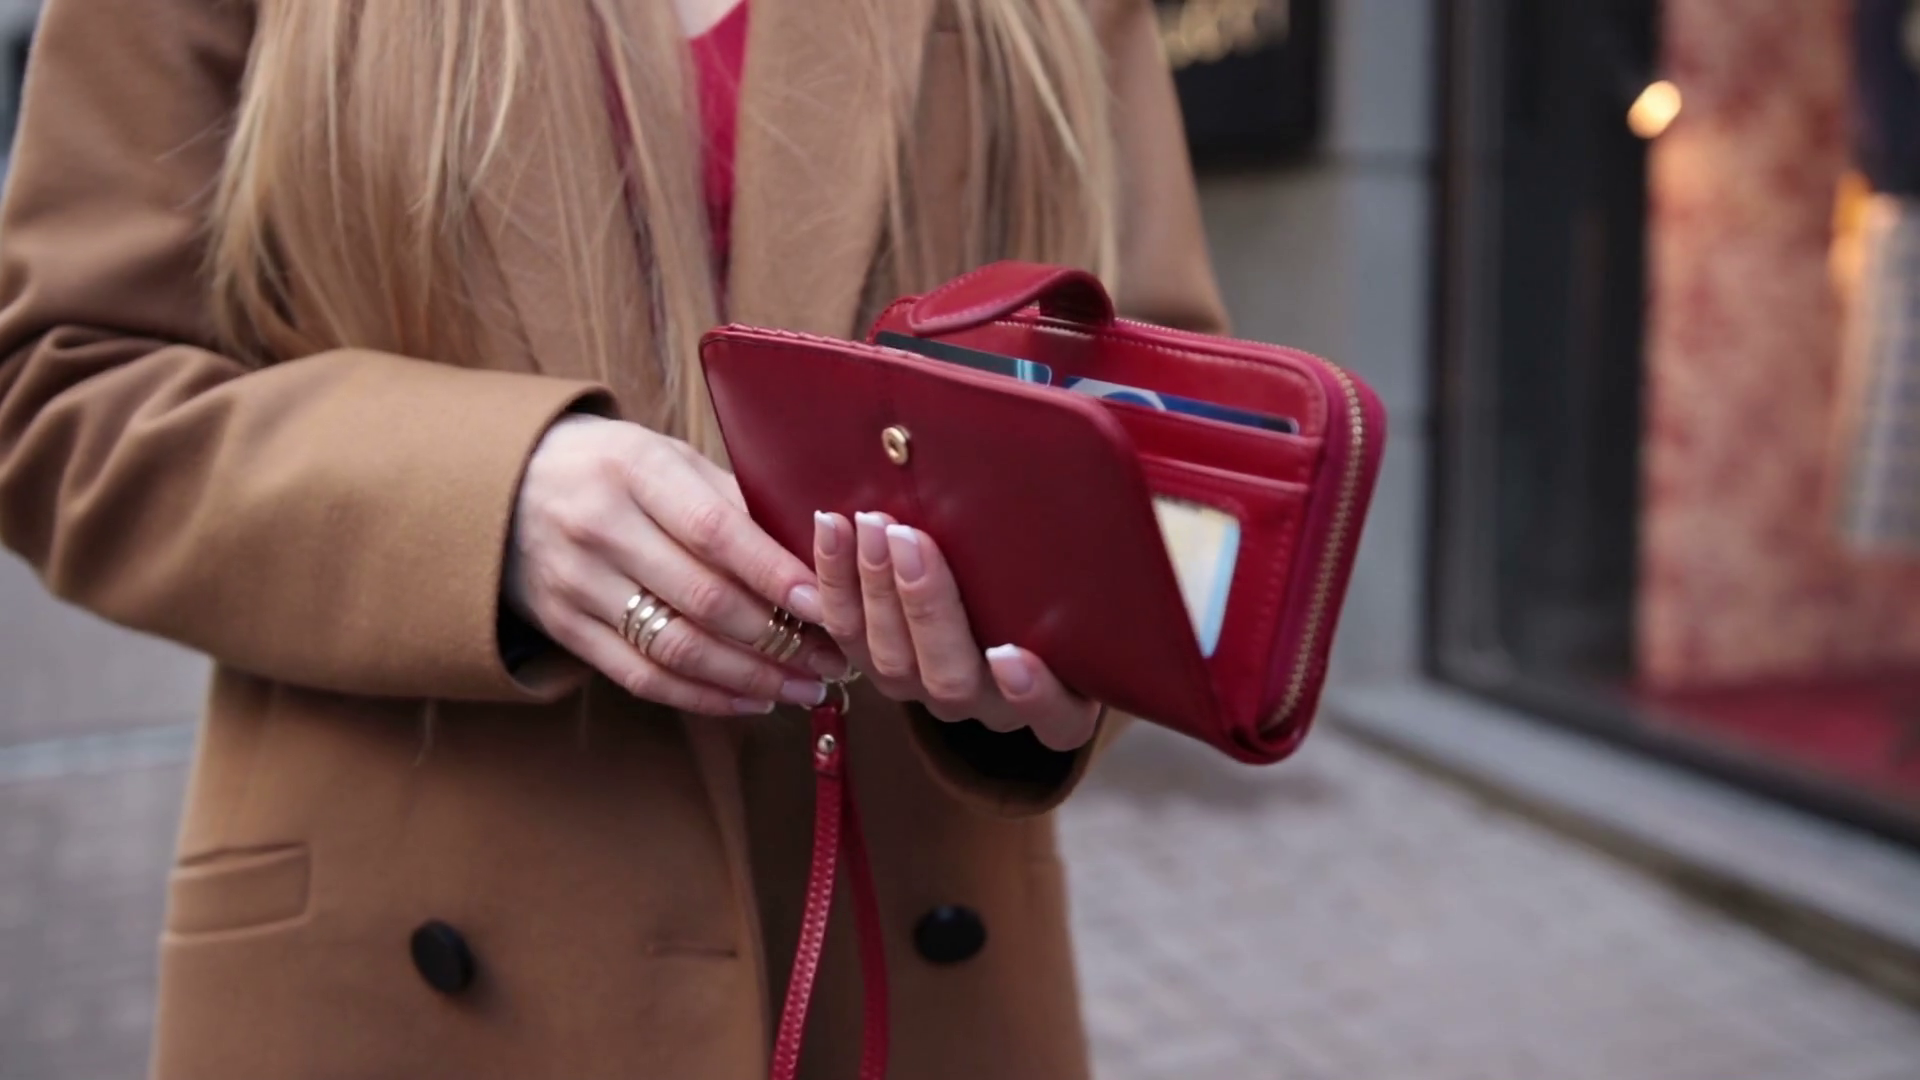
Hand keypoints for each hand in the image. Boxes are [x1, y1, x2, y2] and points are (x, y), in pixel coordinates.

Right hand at [505, 415, 846, 713]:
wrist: (509, 484)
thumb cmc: (616, 468)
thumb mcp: (668, 457)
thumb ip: (732, 500)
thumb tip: (814, 551)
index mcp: (635, 470)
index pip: (714, 530)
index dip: (773, 573)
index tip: (825, 604)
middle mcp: (600, 526)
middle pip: (701, 598)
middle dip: (778, 637)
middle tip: (834, 656)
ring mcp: (577, 583)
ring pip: (675, 647)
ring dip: (750, 676)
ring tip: (804, 686)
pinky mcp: (564, 627)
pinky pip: (641, 676)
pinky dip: (703, 695)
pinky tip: (751, 698)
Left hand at [811, 511, 1099, 750]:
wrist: (1008, 612)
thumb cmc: (1066, 591)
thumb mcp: (1097, 582)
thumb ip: (1109, 547)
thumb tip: (1146, 458)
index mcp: (1060, 702)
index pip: (1055, 718)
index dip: (1033, 693)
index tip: (1015, 655)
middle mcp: (992, 707)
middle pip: (954, 680)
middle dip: (927, 606)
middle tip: (910, 538)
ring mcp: (930, 694)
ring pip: (893, 666)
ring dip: (873, 590)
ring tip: (868, 524)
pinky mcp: (880, 668)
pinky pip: (847, 639)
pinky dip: (834, 583)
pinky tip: (831, 525)